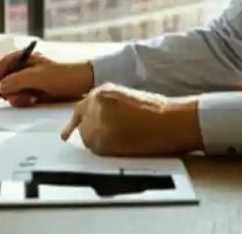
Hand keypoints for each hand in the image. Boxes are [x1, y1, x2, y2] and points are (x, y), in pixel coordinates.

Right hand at [0, 49, 94, 106]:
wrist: (85, 82)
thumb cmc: (63, 75)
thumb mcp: (39, 77)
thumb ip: (17, 81)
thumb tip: (0, 87)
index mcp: (23, 57)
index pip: (0, 66)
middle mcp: (24, 66)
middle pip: (4, 79)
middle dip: (6, 91)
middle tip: (13, 100)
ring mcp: (30, 77)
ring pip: (13, 89)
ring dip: (16, 96)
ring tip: (29, 100)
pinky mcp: (36, 87)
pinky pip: (22, 94)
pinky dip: (24, 99)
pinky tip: (33, 100)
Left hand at [61, 83, 202, 156]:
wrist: (171, 121)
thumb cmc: (157, 110)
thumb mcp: (125, 97)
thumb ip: (106, 105)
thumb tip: (94, 119)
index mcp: (102, 91)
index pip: (81, 108)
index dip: (78, 121)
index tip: (70, 130)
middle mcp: (96, 104)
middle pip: (80, 124)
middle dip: (89, 132)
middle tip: (104, 139)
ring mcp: (97, 122)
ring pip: (86, 138)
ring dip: (96, 142)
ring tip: (118, 141)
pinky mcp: (103, 139)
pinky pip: (94, 149)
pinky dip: (102, 151)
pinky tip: (119, 146)